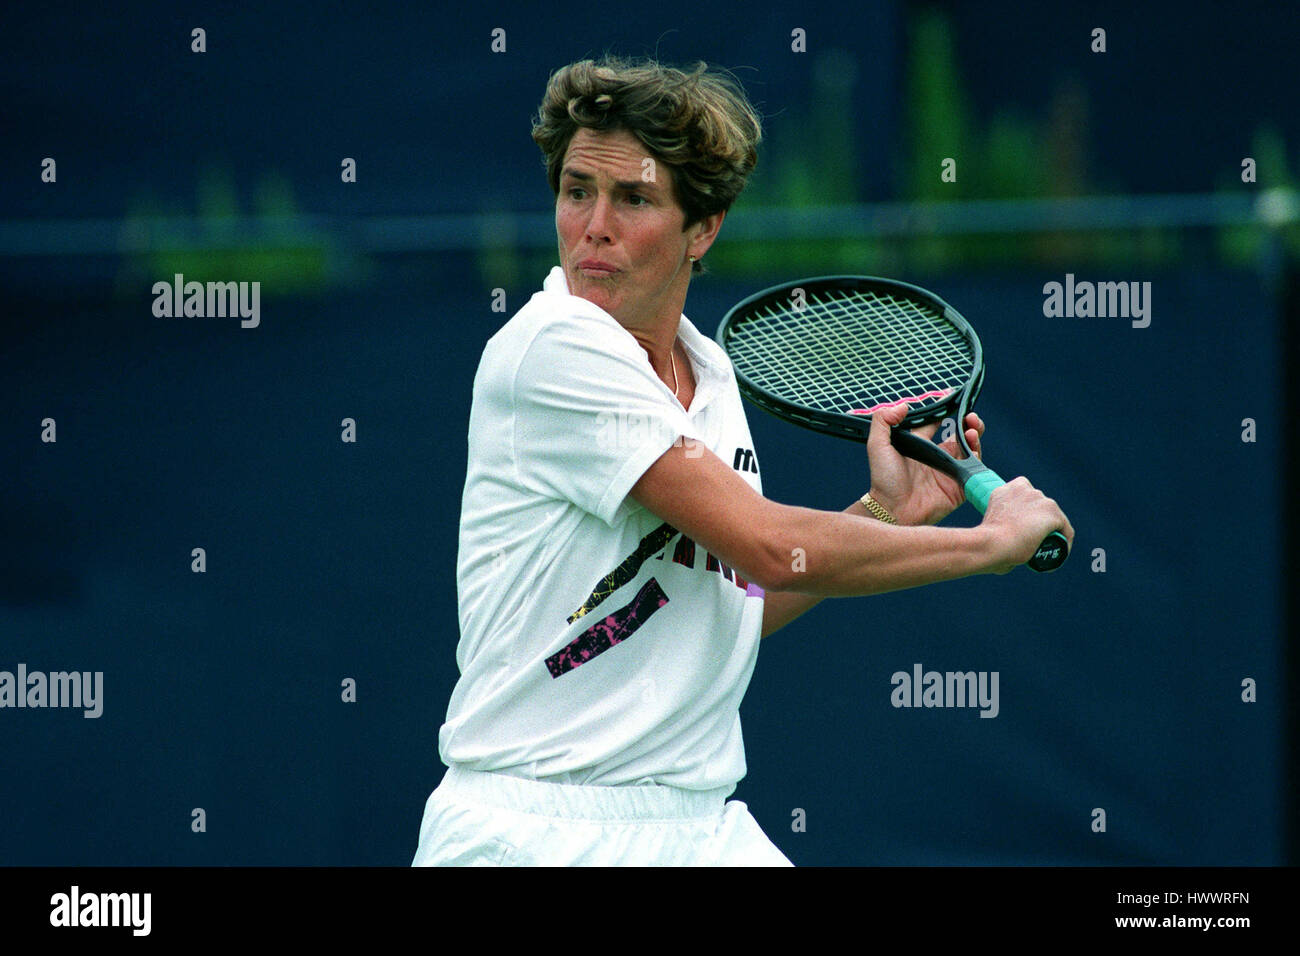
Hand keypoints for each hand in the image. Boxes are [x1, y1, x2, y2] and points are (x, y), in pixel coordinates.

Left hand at [865, 403, 984, 525]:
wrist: (892, 509)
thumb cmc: (883, 480)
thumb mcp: (877, 446)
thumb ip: (883, 422)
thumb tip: (902, 406)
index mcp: (921, 446)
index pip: (937, 424)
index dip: (945, 412)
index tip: (953, 397)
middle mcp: (937, 457)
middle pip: (959, 435)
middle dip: (968, 423)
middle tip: (970, 416)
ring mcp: (949, 471)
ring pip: (970, 450)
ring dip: (975, 436)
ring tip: (972, 428)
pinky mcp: (959, 486)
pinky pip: (974, 470)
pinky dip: (977, 457)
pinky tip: (973, 446)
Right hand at [980, 477, 1074, 572]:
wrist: (991, 544)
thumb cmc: (985, 543)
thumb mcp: (990, 525)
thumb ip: (1001, 526)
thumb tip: (1009, 543)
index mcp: (1007, 489)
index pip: (1023, 496)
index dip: (1024, 512)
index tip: (1021, 529)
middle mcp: (1026, 489)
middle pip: (1040, 505)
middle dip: (1038, 520)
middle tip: (1034, 541)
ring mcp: (1041, 500)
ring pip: (1054, 516)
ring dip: (1052, 530)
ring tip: (1047, 549)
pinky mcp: (1054, 514)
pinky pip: (1065, 529)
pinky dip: (1065, 541)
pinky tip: (1060, 554)